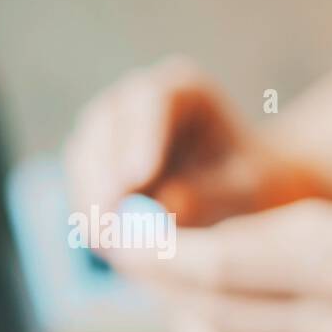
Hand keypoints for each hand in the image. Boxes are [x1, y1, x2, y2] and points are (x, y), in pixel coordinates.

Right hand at [64, 57, 308, 225]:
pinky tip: (104, 241)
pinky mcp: (95, 163)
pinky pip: (81, 184)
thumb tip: (161, 207)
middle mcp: (137, 100)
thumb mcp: (244, 191)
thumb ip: (209, 195)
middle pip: (106, 122)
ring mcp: (110, 129)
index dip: (139, 137)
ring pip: (86, 153)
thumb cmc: (250, 186)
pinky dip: (88, 210)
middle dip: (105, 171)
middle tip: (109, 216)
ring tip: (107, 237)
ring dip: (91, 195)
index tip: (137, 179)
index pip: (151, 100)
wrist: (236, 197)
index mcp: (183, 90)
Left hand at [109, 199, 331, 331]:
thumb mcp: (327, 222)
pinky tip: (197, 320)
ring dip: (176, 319)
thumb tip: (175, 248)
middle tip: (132, 259)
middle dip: (161, 284)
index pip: (222, 267)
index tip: (124, 237)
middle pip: (212, 311)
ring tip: (164, 289)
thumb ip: (251, 237)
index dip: (162, 254)